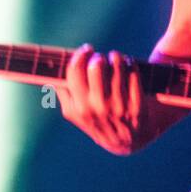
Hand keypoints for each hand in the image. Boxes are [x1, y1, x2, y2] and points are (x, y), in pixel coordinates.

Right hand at [56, 46, 171, 154]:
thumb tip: (52, 74)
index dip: (80, 55)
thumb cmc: (98, 121)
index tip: (86, 49)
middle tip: (101, 58)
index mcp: (79, 108)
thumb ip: (65, 95)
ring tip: (115, 59)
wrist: (127, 141)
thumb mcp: (77, 115)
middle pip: (96, 65)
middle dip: (98, 57)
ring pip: (116, 65)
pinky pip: (133, 72)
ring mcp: (119, 106)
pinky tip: (128, 65)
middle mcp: (98, 107)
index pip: (75, 71)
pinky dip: (130, 64)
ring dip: (116, 57)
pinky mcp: (137, 104)